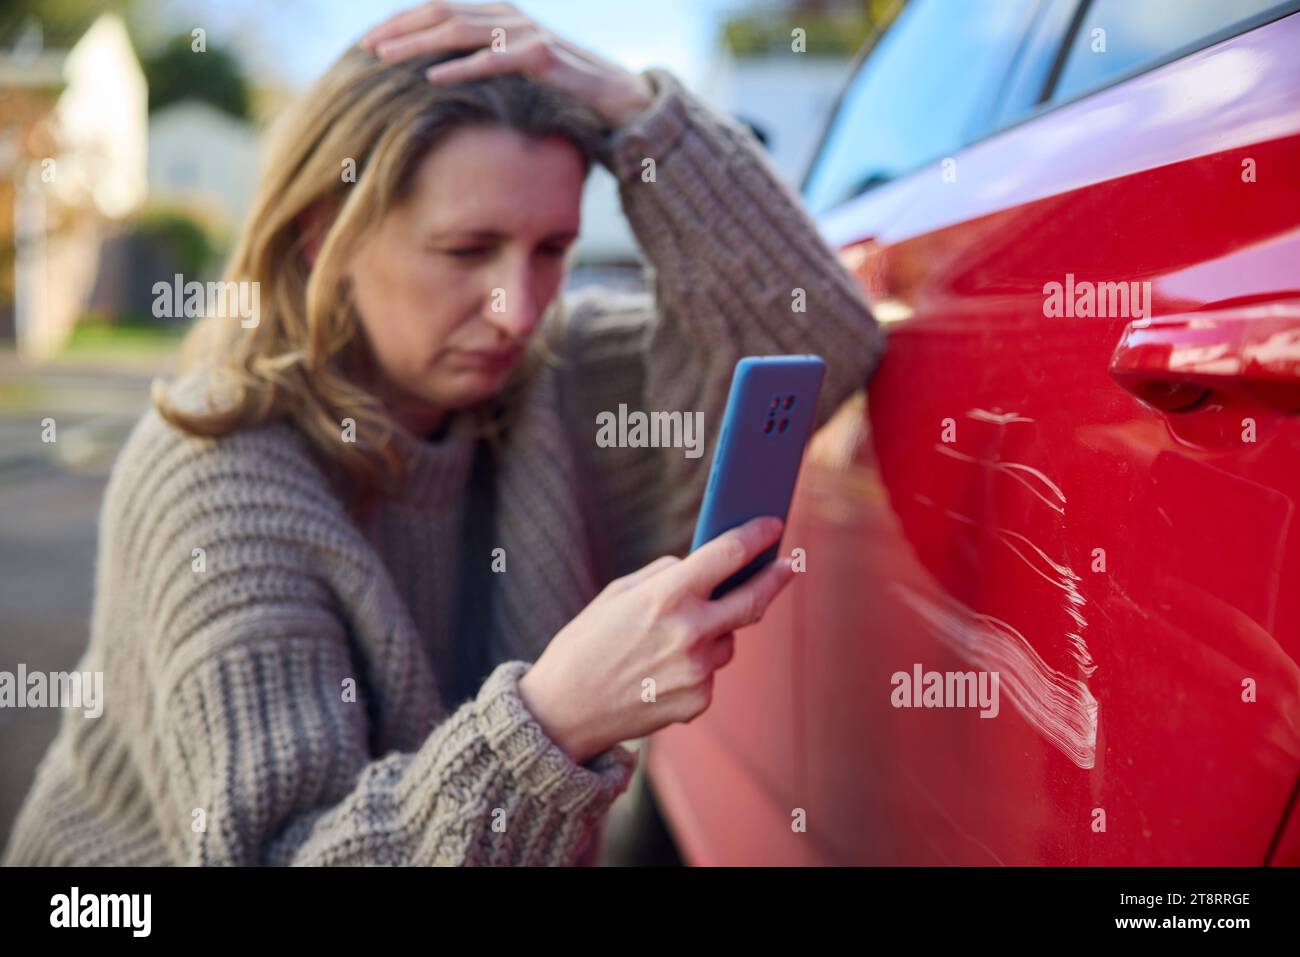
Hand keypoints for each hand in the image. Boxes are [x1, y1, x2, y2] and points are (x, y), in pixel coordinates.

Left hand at [361, 1, 654, 128]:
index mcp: (499, 16)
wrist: (621, 98)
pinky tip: (432, 78)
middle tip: (365, 48)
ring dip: (418, 44)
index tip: (368, 41)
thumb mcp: (520, 72)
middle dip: (399, 29)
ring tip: (385, 58)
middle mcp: (509, 16)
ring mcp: (527, 34)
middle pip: (442, 14)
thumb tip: (442, 79)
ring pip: (460, 31)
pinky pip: (494, 61)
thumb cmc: (566, 90)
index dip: (401, 22)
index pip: (439, 9)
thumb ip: (487, 63)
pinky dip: (461, 68)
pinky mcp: (543, 58)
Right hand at [517, 516, 796, 764]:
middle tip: (788, 566)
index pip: (728, 555)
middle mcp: (689, 632)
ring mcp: (698, 670)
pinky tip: (658, 672)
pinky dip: (695, 665)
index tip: (772, 526)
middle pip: (753, 600)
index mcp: (666, 596)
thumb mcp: (618, 593)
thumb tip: (705, 566)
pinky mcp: (699, 700)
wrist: (564, 711)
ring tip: (667, 642)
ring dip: (714, 632)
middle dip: (775, 579)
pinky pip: (710, 671)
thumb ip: (666, 576)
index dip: (756, 537)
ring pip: (727, 639)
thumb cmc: (587, 643)